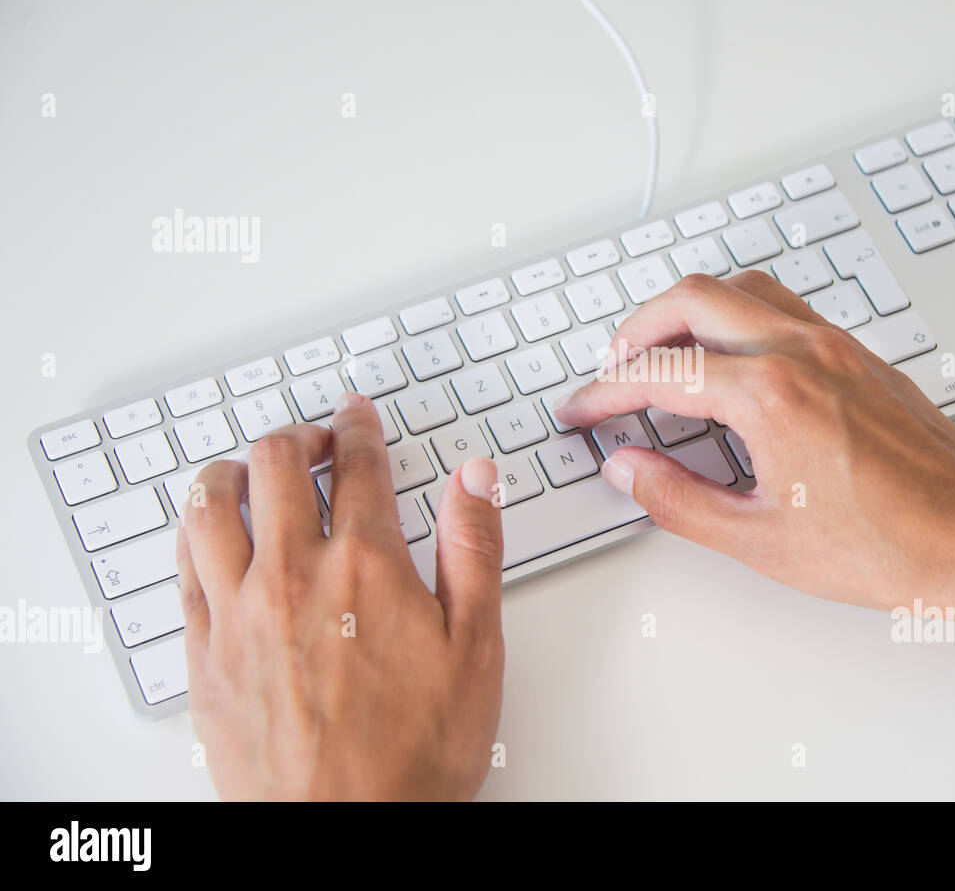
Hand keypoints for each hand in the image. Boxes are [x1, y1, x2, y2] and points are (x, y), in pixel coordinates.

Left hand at [176, 392, 504, 799]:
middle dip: (297, 437)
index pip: (358, 467)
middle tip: (316, 441)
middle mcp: (292, 575)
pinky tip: (212, 534)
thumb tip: (474, 479)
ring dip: (232, 471)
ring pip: (210, 505)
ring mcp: (238, 612)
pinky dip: (196, 531)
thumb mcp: (476, 647)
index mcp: (365, 566)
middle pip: (275, 466)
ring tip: (253, 472)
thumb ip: (474, 549)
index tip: (358, 416)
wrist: (343, 833)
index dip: (359, 428)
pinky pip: (182, 566)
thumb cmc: (412, 754)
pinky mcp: (203, 653)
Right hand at [556, 271, 954, 633]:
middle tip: (611, 370)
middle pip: (693, 299)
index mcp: (771, 395)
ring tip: (663, 351)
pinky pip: (783, 306)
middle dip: (637, 328)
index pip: (661, 371)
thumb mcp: (761, 540)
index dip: (606, 390)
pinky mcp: (860, 354)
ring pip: (741, 288)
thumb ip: (680, 500)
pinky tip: (732, 358)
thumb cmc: (889, 546)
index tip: (583, 409)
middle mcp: (803, 352)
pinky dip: (738, 315)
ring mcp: (836, 345)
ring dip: (689, 310)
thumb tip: (630, 470)